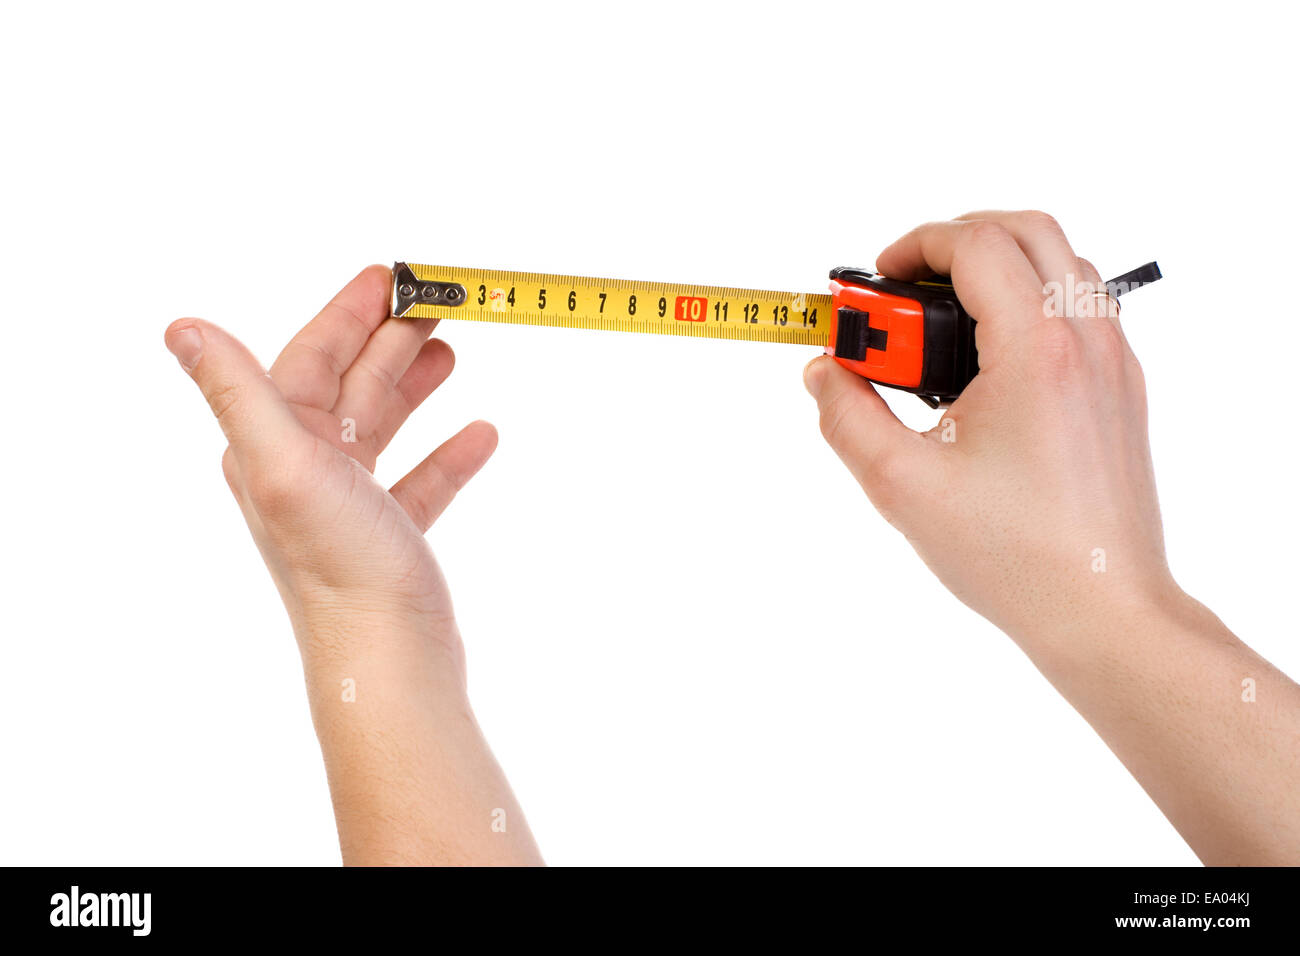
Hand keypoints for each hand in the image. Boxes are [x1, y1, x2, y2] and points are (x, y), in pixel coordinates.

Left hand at [165, 265, 494, 663]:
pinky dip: (448, 454)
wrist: (386, 659)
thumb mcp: (285, 464)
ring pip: (382, 425)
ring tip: (453, 352)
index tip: (392, 275)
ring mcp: (346, 504)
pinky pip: (420, 480)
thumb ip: (238, 391)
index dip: (350, 312)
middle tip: (439, 301)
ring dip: (414, 385)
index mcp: (274, 444)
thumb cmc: (339, 565)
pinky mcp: (387, 536)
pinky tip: (483, 435)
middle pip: (351, 383)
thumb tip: (180, 327)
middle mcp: (302, 469)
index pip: (312, 355)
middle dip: (391, 339)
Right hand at [804, 211, 1175, 656]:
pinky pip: (1079, 308)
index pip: (976, 244)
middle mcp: (1086, 342)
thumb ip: (848, 416)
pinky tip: (984, 367)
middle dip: (956, 240)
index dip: (913, 247)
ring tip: (941, 328)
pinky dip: (1029, 303)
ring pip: (1061, 264)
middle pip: (1029, 229)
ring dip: (997, 267)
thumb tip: (824, 374)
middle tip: (905, 287)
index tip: (874, 290)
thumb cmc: (1015, 556)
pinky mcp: (1121, 392)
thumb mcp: (901, 485)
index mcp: (1037, 350)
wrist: (1103, 611)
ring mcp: (1114, 364)